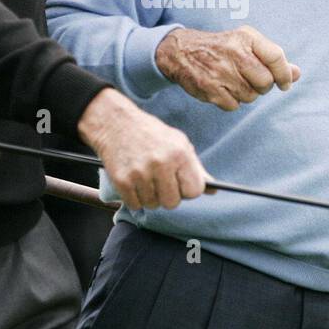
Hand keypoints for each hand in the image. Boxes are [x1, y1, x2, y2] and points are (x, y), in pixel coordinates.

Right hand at [77, 88, 206, 210]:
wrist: (115, 123)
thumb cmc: (151, 134)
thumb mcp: (178, 143)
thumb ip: (195, 168)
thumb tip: (213, 190)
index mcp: (179, 153)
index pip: (194, 191)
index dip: (187, 189)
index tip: (180, 183)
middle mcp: (161, 164)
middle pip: (173, 203)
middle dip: (168, 195)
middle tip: (160, 180)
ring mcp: (140, 173)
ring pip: (153, 205)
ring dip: (150, 196)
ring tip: (145, 177)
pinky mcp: (122, 181)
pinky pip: (135, 205)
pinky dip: (135, 198)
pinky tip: (134, 180)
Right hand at [155, 26, 299, 110]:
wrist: (181, 51)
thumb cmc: (222, 48)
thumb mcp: (246, 44)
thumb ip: (272, 59)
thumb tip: (297, 74)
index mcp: (246, 37)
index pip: (276, 56)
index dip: (284, 74)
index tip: (285, 84)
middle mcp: (234, 52)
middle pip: (265, 82)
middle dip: (262, 86)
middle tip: (251, 80)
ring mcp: (221, 72)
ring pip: (250, 96)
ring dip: (246, 94)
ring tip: (233, 81)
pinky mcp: (210, 88)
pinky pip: (234, 105)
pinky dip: (231, 101)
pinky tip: (222, 88)